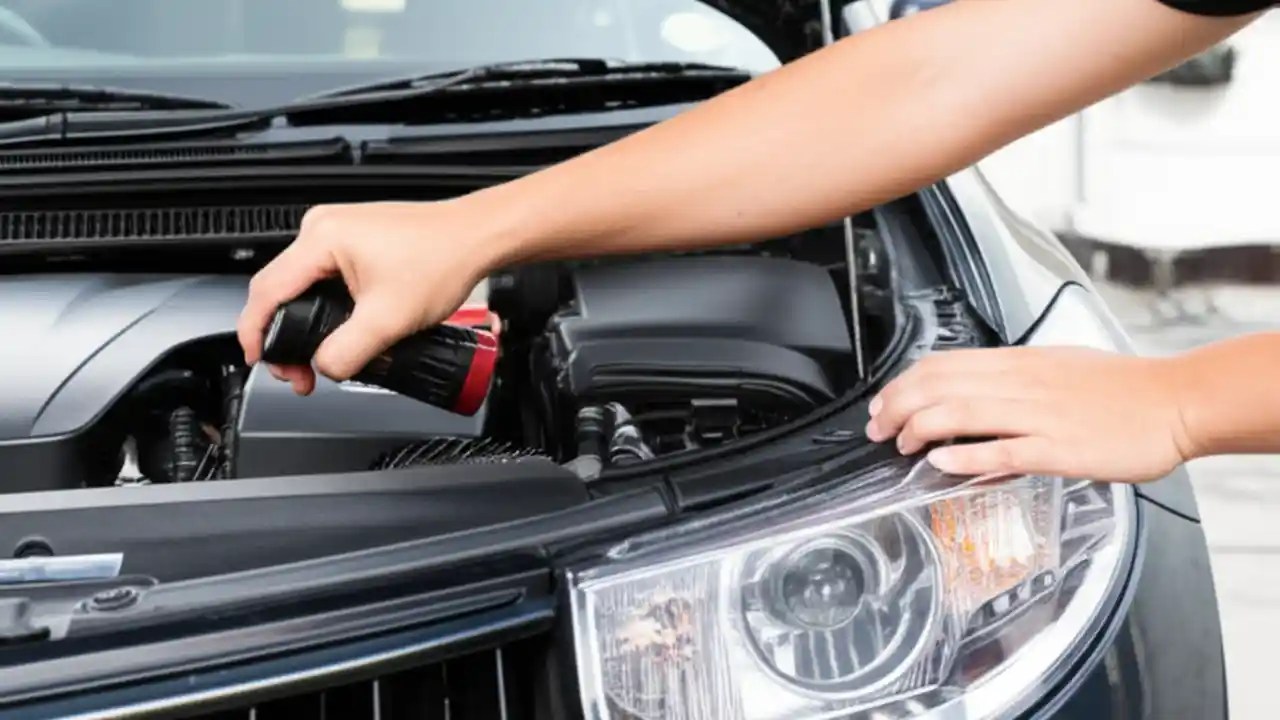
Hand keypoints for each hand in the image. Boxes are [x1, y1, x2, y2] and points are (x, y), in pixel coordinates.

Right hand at [237, 200, 501, 394]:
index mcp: (321, 238)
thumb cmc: (443, 260)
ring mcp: (338, 231)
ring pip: (304, 287)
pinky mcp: (354, 240)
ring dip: (308, 325)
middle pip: (281, 290)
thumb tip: (323, 368)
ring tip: (324, 357)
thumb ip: (346, 352)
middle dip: (285, 337)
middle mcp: (322, 228)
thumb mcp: (388, 320)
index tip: (261, 361)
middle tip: (300, 374)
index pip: (267, 291)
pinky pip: (324, 278)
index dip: (257, 332)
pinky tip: (341, 331)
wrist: (476, 237)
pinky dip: (327, 308)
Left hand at [865, 346, 1195, 482]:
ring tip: (899, 445)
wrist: (1174, 401)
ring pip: (961, 411)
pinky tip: (939, 462)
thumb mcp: (1057, 367)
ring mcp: (1038, 415)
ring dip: (919, 428)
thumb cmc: (1120, 389)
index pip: (943, 364)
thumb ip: (1014, 380)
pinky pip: (1002, 449)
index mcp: (1019, 363)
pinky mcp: (1058, 448)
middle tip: (877, 428)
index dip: (903, 383)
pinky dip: (965, 455)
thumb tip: (975, 393)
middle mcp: (1021, 383)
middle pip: (939, 385)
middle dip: (897, 406)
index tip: (884, 402)